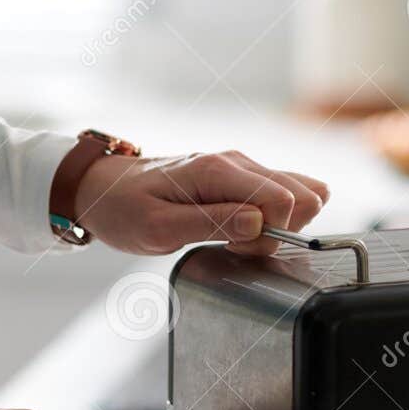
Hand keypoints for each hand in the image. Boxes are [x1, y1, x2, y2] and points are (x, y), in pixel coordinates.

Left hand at [73, 151, 329, 255]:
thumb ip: (211, 224)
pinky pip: (283, 193)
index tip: (235, 247)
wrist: (105, 190)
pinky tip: (247, 230)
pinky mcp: (242, 178)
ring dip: (278, 226)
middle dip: (280, 231)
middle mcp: (237, 162)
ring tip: (237, 237)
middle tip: (236, 244)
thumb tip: (258, 224)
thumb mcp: (158, 228)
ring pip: (299, 194)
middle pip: (303, 195)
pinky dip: (276, 218)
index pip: (284, 199)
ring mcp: (242, 168)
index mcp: (219, 170)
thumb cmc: (125, 209)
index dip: (270, 234)